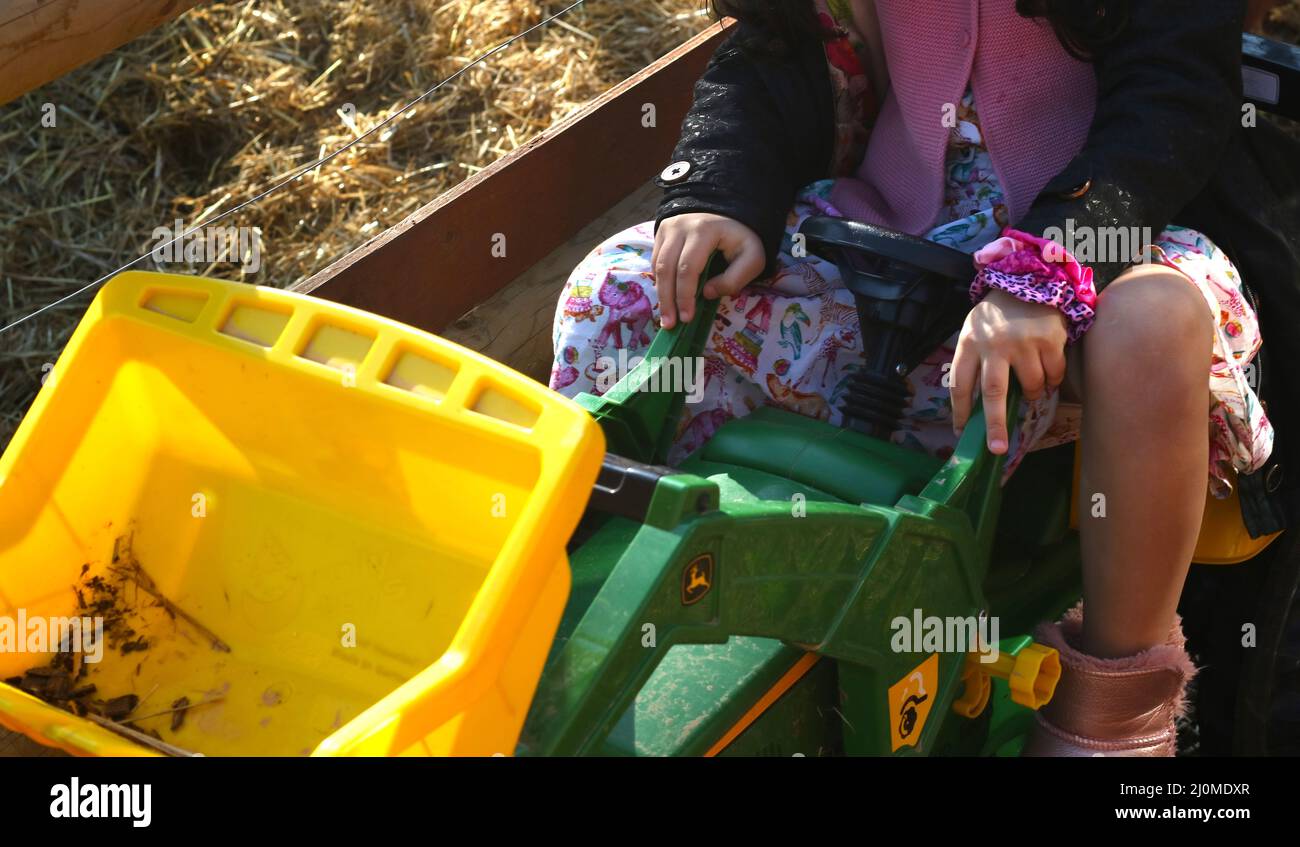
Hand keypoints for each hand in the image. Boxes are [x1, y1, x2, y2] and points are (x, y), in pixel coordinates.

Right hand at [653, 213, 765, 329]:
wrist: (729, 207)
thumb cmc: (741, 237)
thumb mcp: (752, 257)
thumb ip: (734, 279)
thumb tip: (706, 294)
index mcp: (704, 231)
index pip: (687, 268)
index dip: (685, 296)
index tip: (687, 318)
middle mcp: (680, 227)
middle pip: (666, 268)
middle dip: (667, 300)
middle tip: (669, 324)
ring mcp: (668, 228)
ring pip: (657, 265)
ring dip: (661, 293)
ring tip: (666, 317)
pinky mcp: (662, 232)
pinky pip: (656, 260)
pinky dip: (660, 281)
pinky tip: (667, 297)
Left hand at [950, 288, 1068, 453]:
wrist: (1030, 281)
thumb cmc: (997, 317)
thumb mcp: (975, 334)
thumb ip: (974, 365)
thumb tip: (975, 411)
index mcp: (969, 343)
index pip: (960, 385)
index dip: (960, 412)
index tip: (962, 434)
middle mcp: (994, 343)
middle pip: (993, 392)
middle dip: (995, 424)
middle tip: (996, 449)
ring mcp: (1023, 342)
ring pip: (1030, 386)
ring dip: (1032, 394)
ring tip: (1030, 387)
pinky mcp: (1049, 340)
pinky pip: (1054, 374)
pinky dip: (1052, 380)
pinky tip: (1047, 371)